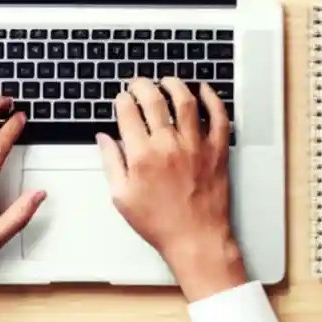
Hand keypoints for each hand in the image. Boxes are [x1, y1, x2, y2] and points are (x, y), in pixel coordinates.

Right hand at [97, 77, 245, 301]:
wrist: (196, 239)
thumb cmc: (159, 223)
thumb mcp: (122, 197)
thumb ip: (111, 162)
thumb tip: (103, 138)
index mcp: (142, 156)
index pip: (128, 113)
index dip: (122, 100)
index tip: (122, 98)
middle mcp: (168, 145)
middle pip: (154, 100)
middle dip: (142, 85)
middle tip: (138, 83)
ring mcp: (195, 146)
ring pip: (186, 101)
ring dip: (174, 85)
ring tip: (167, 81)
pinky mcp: (217, 151)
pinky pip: (219, 117)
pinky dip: (213, 99)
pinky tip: (204, 90)